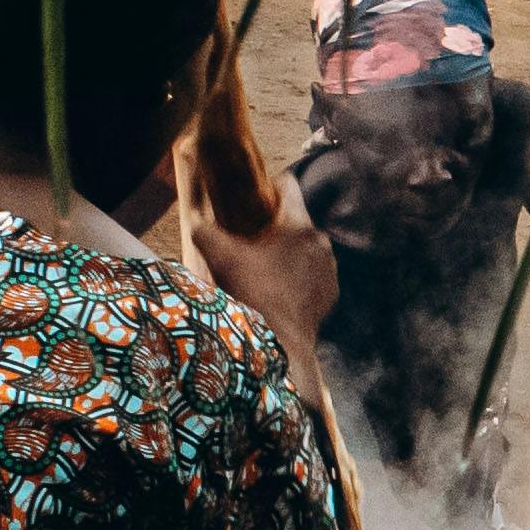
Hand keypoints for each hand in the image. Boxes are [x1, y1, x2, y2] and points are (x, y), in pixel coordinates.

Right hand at [191, 167, 335, 345]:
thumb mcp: (220, 258)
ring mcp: (330, 268)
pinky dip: (299, 278)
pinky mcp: (332, 293)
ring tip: (265, 270)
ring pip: (306, 249)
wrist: (278, 344)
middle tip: (251, 243)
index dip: (268, 189)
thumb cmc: (251, 294)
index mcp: (298, 224)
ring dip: (288, 255)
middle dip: (275, 228)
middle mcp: (320, 241)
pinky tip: (279, 291)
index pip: (288, 186)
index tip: (254, 202)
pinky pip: (313, 275)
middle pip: (296, 221)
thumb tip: (197, 226)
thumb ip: (205, 232)